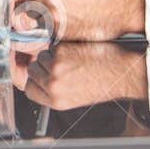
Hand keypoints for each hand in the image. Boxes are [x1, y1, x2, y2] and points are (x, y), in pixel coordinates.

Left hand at [9, 0, 145, 41]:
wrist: (118, 11)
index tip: (7, 3)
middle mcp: (49, 0)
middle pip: (21, 8)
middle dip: (21, 13)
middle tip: (24, 17)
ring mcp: (54, 18)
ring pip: (31, 22)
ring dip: (35, 24)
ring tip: (52, 22)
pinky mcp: (61, 32)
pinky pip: (46, 34)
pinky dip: (49, 33)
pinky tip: (62, 29)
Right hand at [14, 42, 148, 109]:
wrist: (120, 72)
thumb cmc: (103, 84)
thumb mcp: (75, 98)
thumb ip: (54, 92)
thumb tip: (38, 81)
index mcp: (56, 101)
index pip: (29, 90)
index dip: (34, 81)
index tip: (38, 77)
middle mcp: (53, 86)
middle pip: (32, 71)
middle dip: (42, 66)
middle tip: (58, 65)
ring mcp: (56, 68)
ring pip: (40, 56)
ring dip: (51, 55)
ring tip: (70, 60)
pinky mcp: (61, 52)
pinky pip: (52, 47)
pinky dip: (60, 47)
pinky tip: (75, 53)